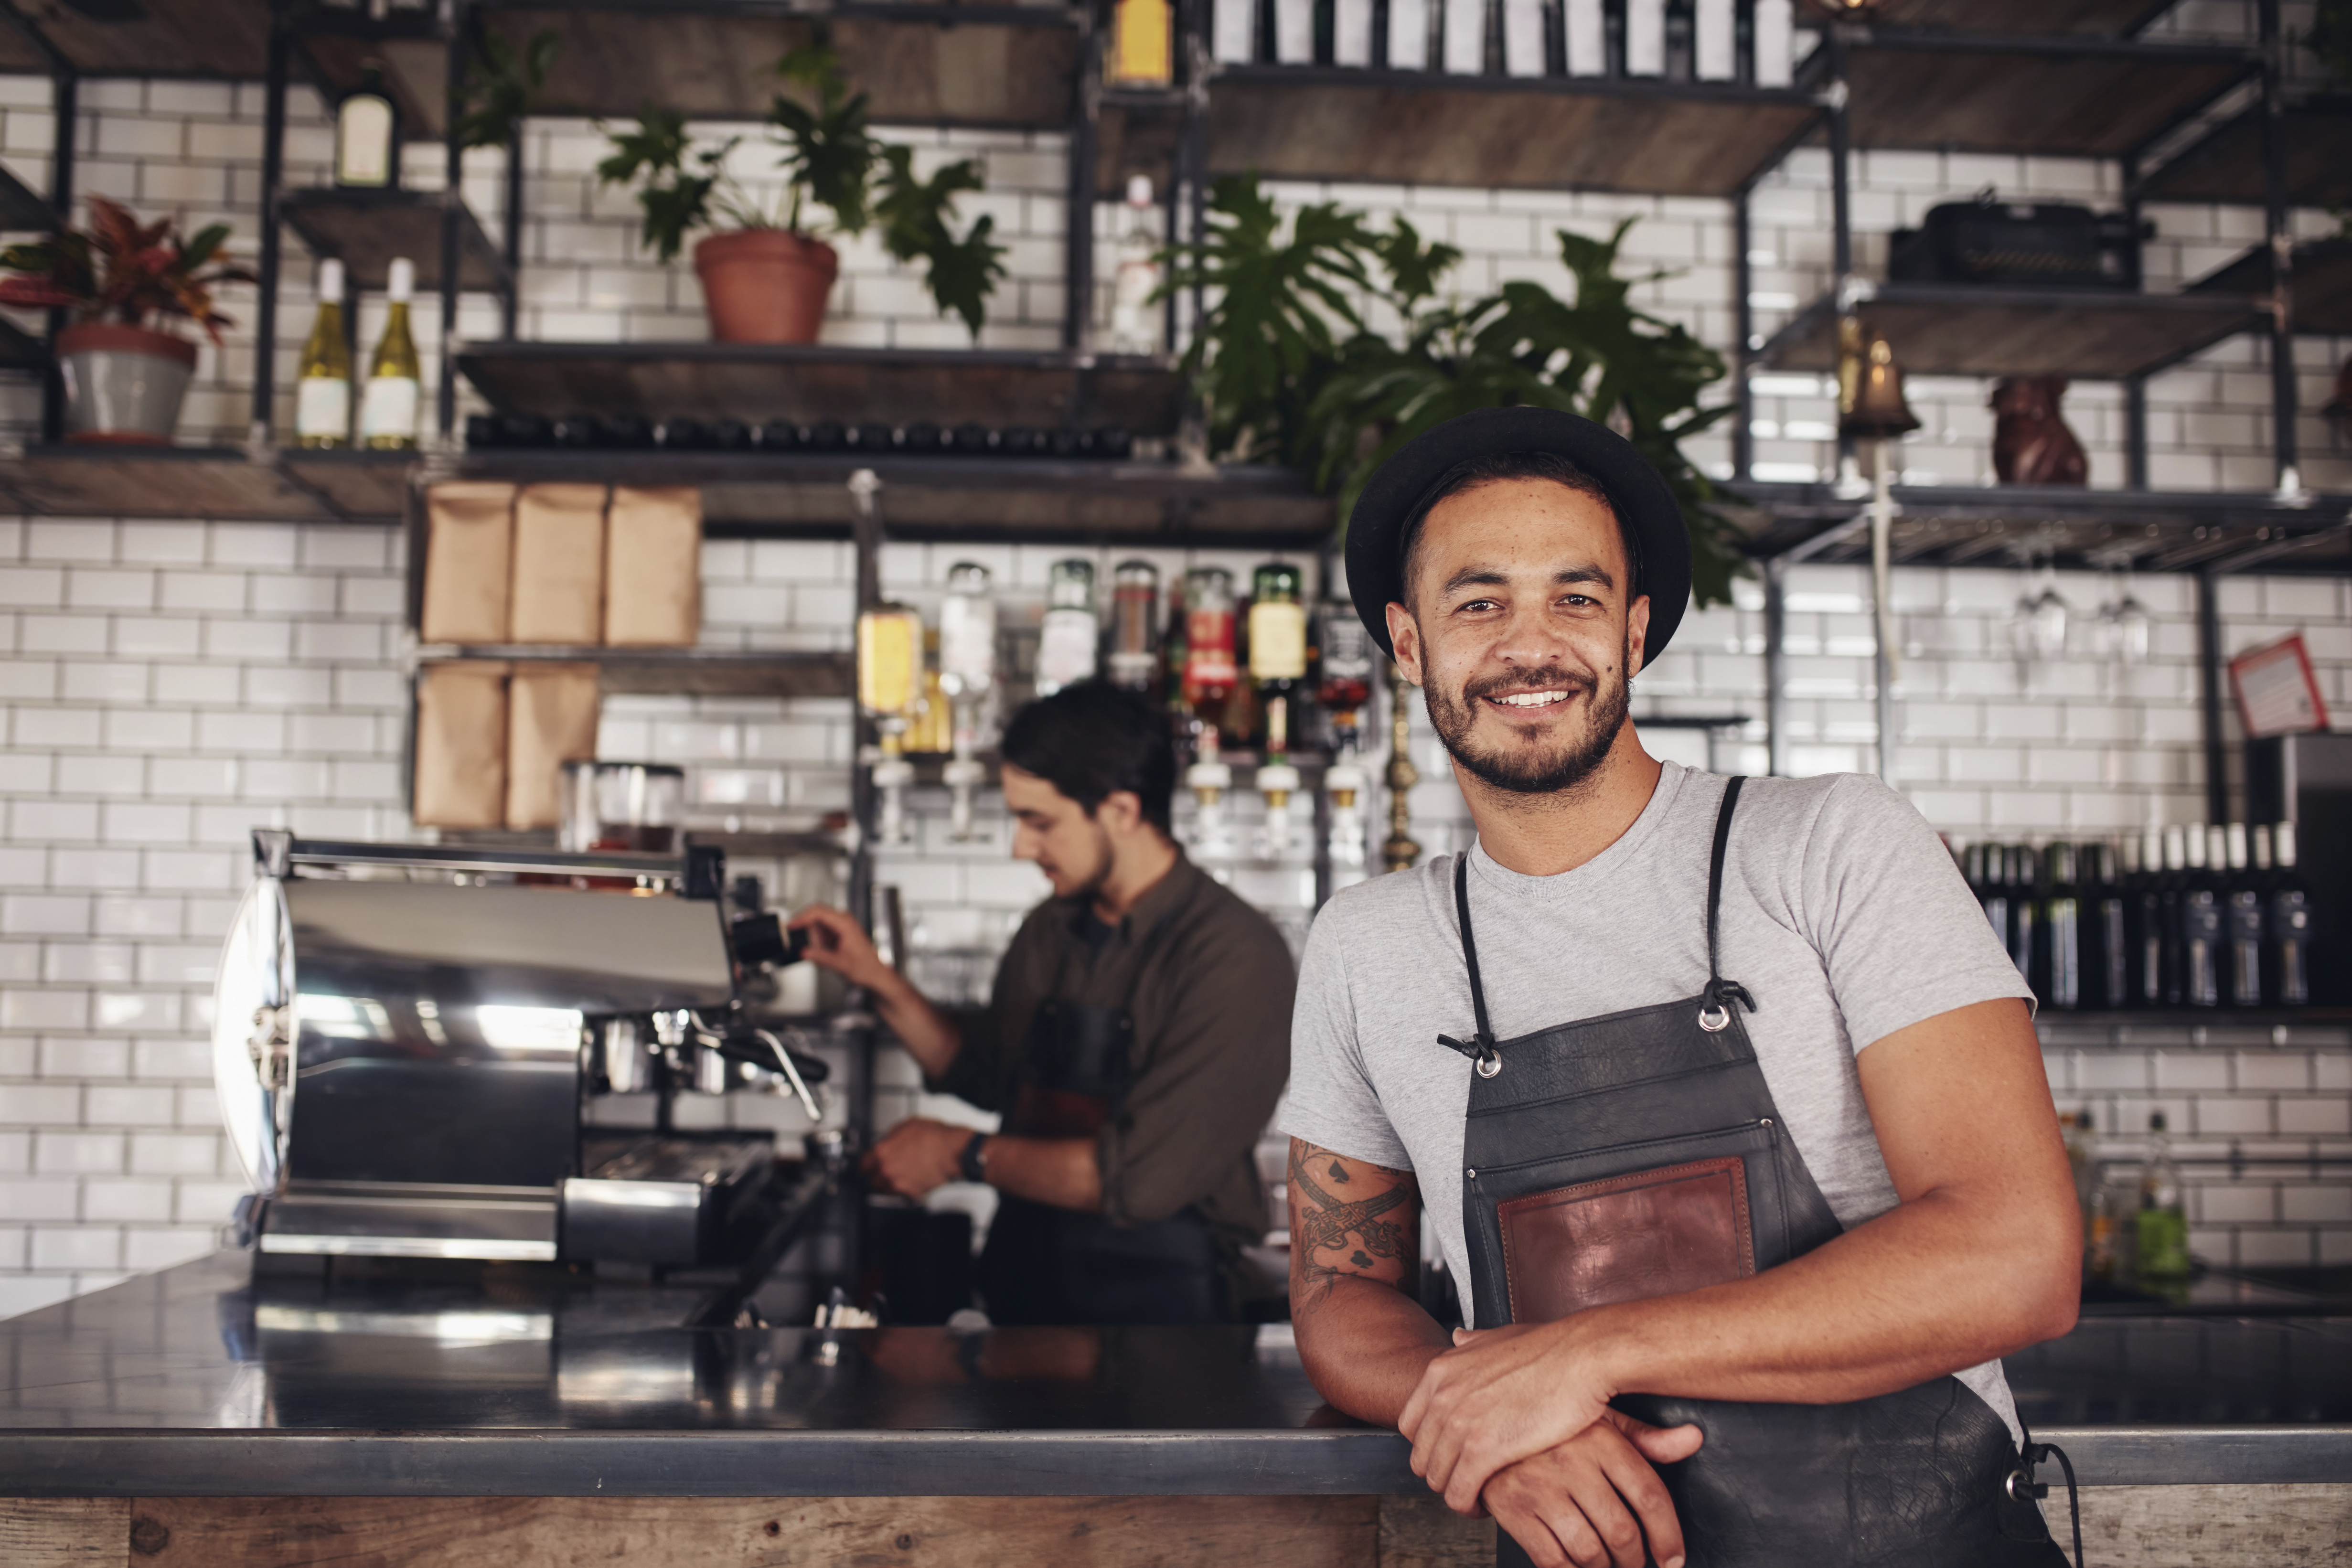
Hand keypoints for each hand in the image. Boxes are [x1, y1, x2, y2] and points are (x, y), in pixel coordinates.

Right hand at [788, 905, 893, 991]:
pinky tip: (822, 954)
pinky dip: (816, 943)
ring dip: (812, 938)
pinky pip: (821, 933)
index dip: (802, 917)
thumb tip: (805, 952)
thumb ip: (821, 957)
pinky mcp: (838, 934)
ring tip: (816, 953)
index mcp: (845, 923)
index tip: (791, 925)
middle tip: (795, 939)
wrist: (875, 975)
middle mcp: (843, 921)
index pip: (818, 912)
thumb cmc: (866, 968)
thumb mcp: (841, 964)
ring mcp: (841, 927)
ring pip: (817, 925)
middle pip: (815, 916)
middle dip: (804, 927)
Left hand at [861, 1118, 973, 1199]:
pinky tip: (912, 1178)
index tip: (867, 1164)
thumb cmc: (936, 1138)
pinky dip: (904, 1189)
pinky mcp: (912, 1195)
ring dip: (888, 1183)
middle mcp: (887, 1172)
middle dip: (875, 1175)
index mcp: (882, 1153)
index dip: (865, 1163)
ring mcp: (899, 1185)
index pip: (862, 1164)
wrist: (955, 1153)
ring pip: (884, 1190)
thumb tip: (887, 1142)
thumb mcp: (907, 1125)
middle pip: (871, 1180)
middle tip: (883, 1169)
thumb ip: (891, 1137)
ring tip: (899, 1174)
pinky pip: (902, 1194)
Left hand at [1401, 1321, 1658, 1514]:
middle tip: (1465, 1480)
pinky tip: (1486, 1506)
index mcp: (1441, 1372)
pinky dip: (1469, 1506)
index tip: (1450, 1455)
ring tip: (1478, 1497)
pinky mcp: (1483, 1451)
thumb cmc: (1550, 1348)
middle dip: (1441, 1473)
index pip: (1410, 1424)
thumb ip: (1472, 1343)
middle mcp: (1442, 1397)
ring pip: (1437, 1478)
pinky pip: (1459, 1492)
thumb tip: (1458, 1339)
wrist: (1581, 1357)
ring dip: (1456, 1493)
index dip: (1429, 1446)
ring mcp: (1460, 1424)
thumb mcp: (1499, 1337)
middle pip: (1420, 1456)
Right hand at [1481, 1414, 1702, 1567]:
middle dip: (1635, 1560)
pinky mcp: (1513, 1509)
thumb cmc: (1548, 1425)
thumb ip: (1646, 1437)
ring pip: (1589, 1551)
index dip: (1668, 1536)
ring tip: (1608, 1566)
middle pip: (1622, 1531)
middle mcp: (1572, 1462)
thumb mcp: (1598, 1418)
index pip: (1649, 1496)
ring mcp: (1540, 1487)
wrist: (1481, 1420)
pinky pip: (1552, 1559)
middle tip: (1637, 1565)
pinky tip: (1576, 1566)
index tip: (1673, 1558)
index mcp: (1600, 1438)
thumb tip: (1694, 1439)